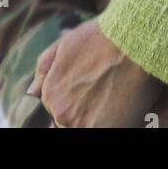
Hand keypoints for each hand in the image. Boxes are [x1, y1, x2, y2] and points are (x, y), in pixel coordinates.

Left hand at [28, 17, 167, 127]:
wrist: (135, 40)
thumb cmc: (102, 37)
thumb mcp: (66, 43)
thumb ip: (45, 68)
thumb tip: (32, 92)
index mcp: (51, 95)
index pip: (58, 111)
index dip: (77, 100)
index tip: (92, 91)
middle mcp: (61, 114)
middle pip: (71, 122)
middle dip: (87, 111)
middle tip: (105, 94)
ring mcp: (83, 125)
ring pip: (87, 126)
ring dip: (99, 118)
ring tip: (115, 99)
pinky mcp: (106, 131)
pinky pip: (107, 130)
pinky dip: (115, 123)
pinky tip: (124, 108)